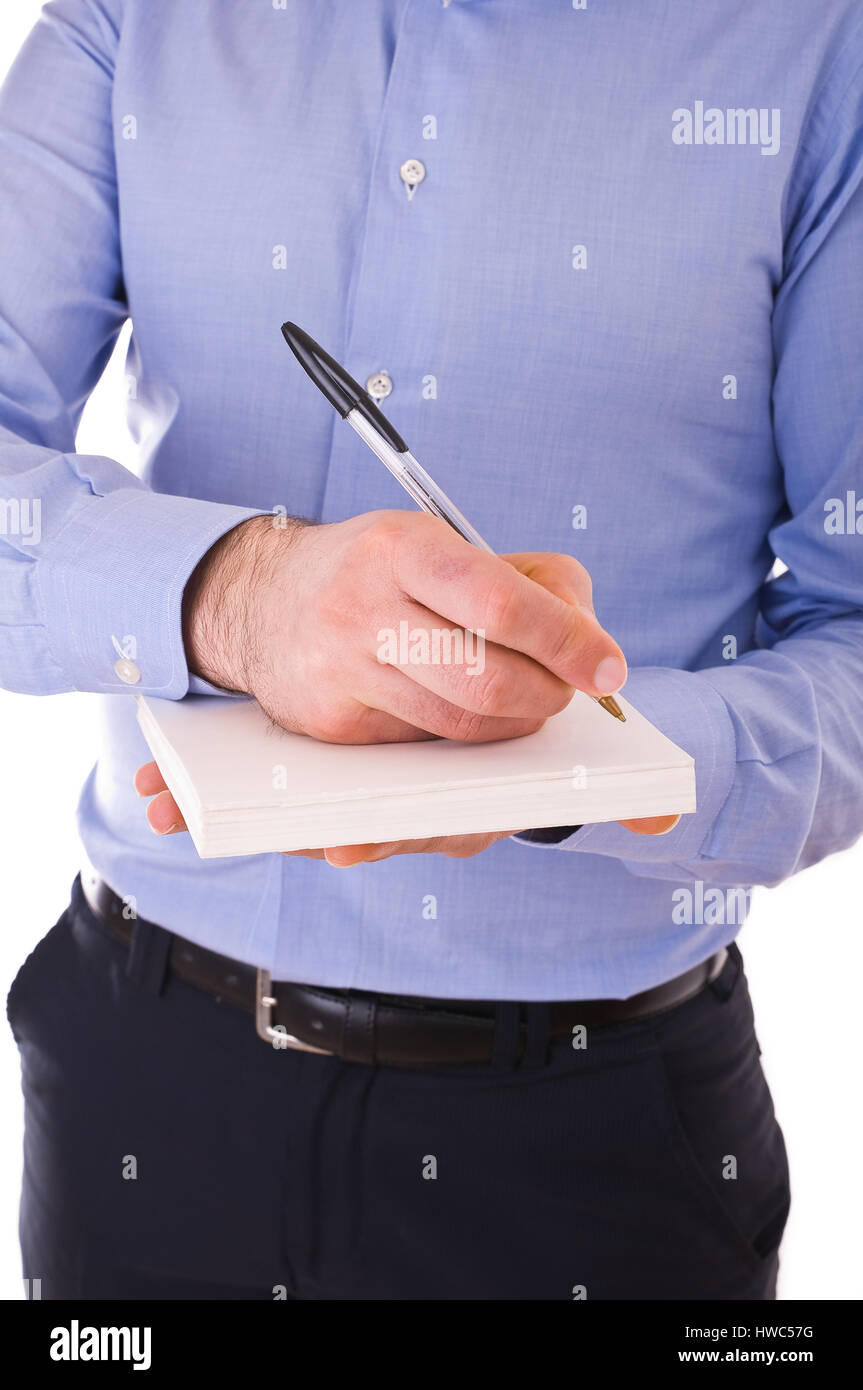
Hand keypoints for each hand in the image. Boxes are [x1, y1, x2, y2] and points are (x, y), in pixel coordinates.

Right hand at [140, 515, 677, 856]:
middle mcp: (361, 607)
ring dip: (513, 724)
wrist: (264, 600)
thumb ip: (540, 583)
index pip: (501, 605)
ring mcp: (339, 672)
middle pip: (486, 681)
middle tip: (565, 692)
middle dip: (546, 695)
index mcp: (402, 547)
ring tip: (523, 701)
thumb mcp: (452, 545)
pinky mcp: (331, 724)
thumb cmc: (383, 571)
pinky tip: (466, 715)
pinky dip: (463, 740)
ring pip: (460, 726)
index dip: (567, 643)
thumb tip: (593, 648)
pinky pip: (424, 748)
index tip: (607, 668)